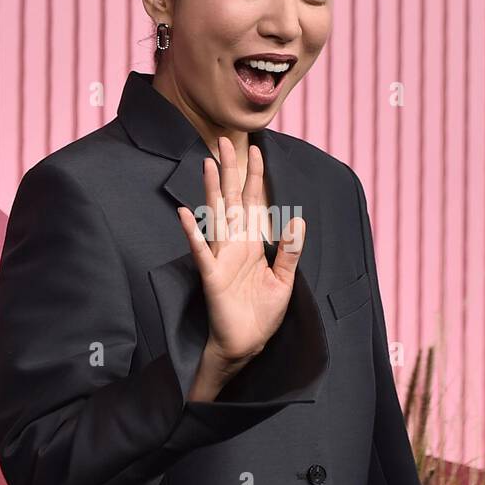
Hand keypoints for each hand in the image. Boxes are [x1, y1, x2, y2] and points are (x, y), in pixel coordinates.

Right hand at [175, 136, 305, 376]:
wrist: (246, 343)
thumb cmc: (261, 313)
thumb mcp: (284, 281)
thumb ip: (289, 252)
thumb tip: (298, 221)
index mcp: (253, 243)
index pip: (254, 202)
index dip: (255, 176)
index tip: (256, 150)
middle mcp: (235, 244)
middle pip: (232, 199)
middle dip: (230, 170)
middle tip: (223, 140)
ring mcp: (221, 257)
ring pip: (216, 217)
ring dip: (212, 191)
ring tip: (207, 165)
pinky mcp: (211, 275)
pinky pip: (202, 251)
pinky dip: (194, 233)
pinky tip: (186, 215)